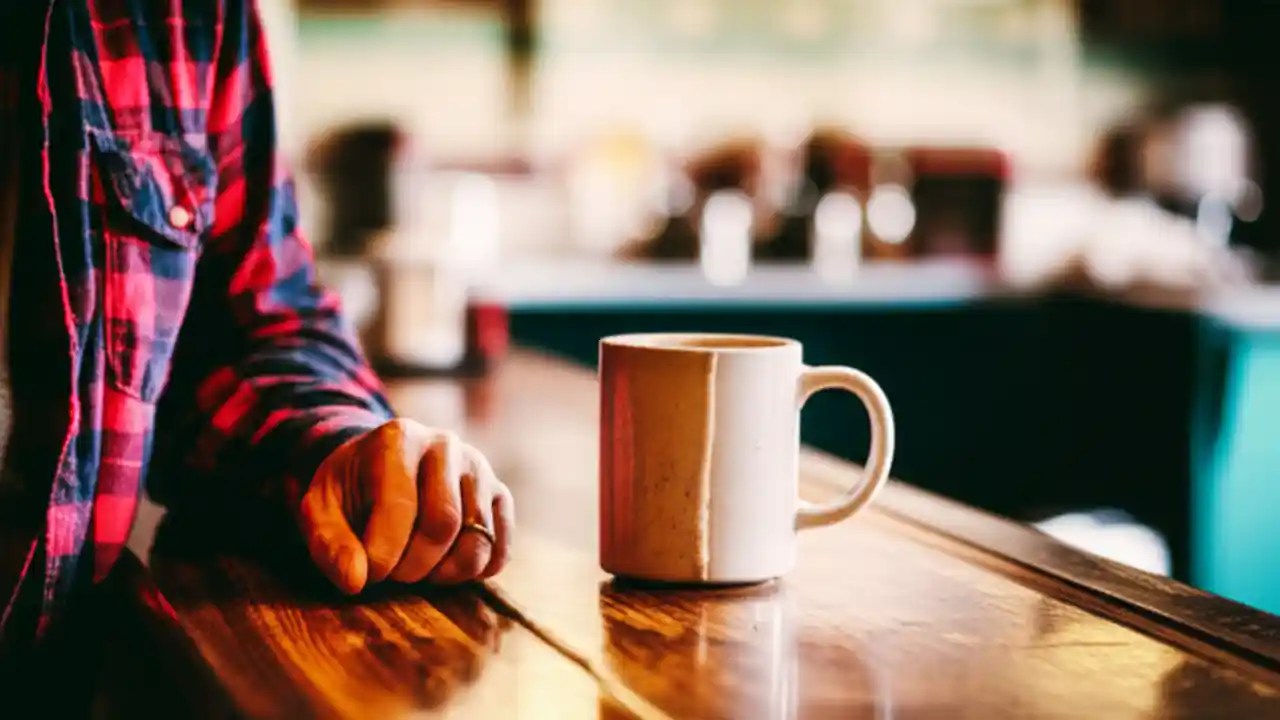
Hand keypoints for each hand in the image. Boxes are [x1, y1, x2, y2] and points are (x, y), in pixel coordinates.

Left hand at [300, 419, 513, 593]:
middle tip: (391, 572)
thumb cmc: (350, 492)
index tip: (366, 574)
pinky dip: (473, 573)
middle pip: (443, 526)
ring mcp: (480, 470)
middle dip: (412, 567)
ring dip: (443, 574)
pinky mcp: (500, 496)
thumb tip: (356, 580)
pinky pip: (499, 551)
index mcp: (400, 438)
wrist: (381, 469)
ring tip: (417, 569)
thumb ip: (328, 544)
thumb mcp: (320, 510)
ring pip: (477, 543)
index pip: (401, 507)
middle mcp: (447, 445)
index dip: (382, 554)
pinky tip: (444, 565)